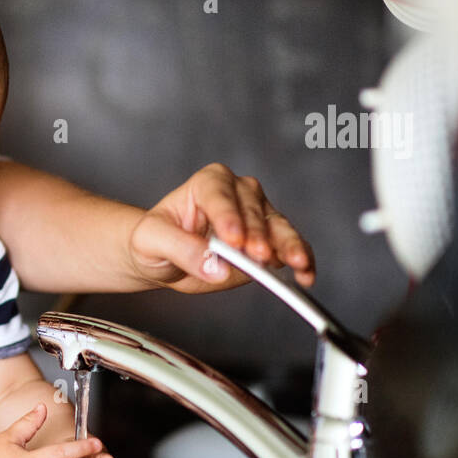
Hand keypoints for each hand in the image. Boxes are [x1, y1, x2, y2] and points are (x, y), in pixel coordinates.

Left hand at [127, 163, 315, 293]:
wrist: (164, 258)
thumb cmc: (154, 240)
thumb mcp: (151, 242)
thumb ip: (180, 249)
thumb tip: (215, 265)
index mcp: (208, 183)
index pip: (220, 196)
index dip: (228, 217)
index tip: (233, 240)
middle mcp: (238, 193)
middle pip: (253, 211)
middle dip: (257, 236)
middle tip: (257, 257)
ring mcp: (257, 216)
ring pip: (278, 228)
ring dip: (289, 246)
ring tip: (297, 264)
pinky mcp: (269, 241)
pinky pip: (289, 247)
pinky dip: (300, 260)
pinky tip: (306, 274)